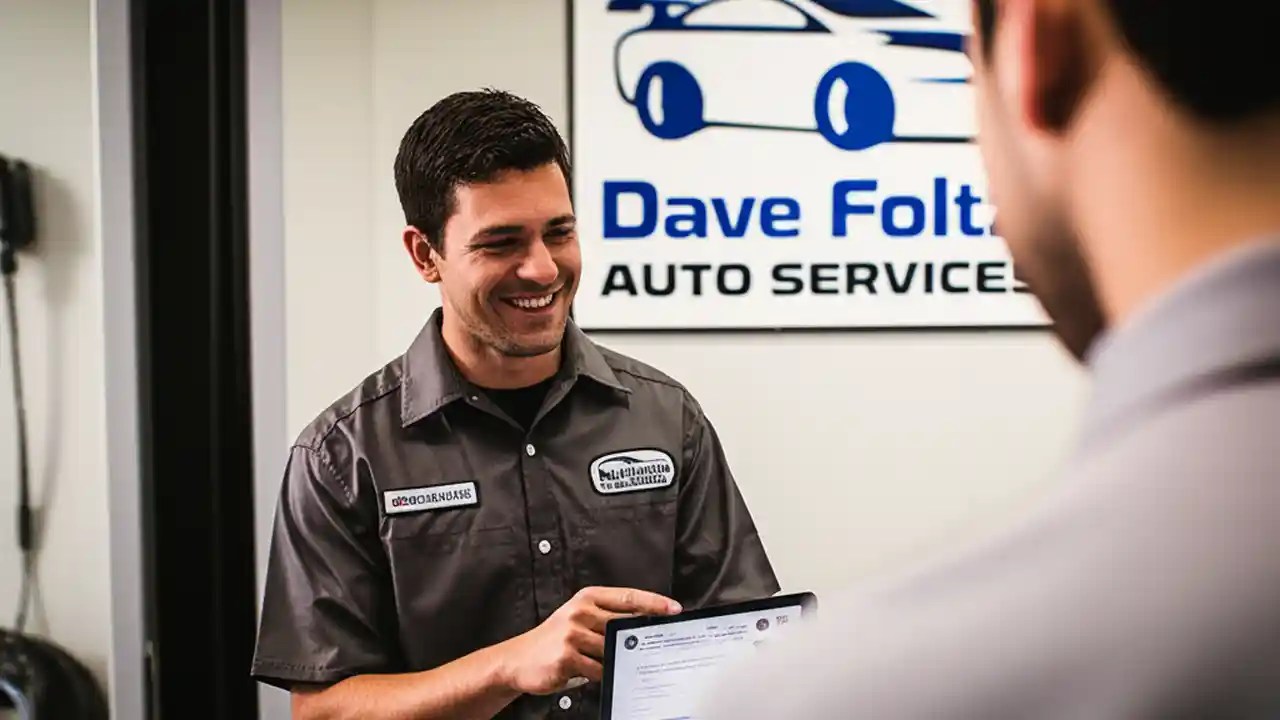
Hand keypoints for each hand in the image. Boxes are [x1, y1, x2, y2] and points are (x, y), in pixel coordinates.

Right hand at [496, 586, 681, 695]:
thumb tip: (642, 627)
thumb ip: (606, 618)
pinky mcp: (567, 657)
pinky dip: (604, 674)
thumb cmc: (554, 639)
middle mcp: (580, 612)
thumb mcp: (578, 619)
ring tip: (623, 663)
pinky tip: (601, 674)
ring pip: (613, 650)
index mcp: (586, 598)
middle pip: (624, 624)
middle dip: (644, 635)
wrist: (518, 659)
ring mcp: (573, 634)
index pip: (628, 597)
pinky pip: (598, 669)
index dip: (654, 602)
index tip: (674, 609)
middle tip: (663, 642)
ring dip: (619, 660)